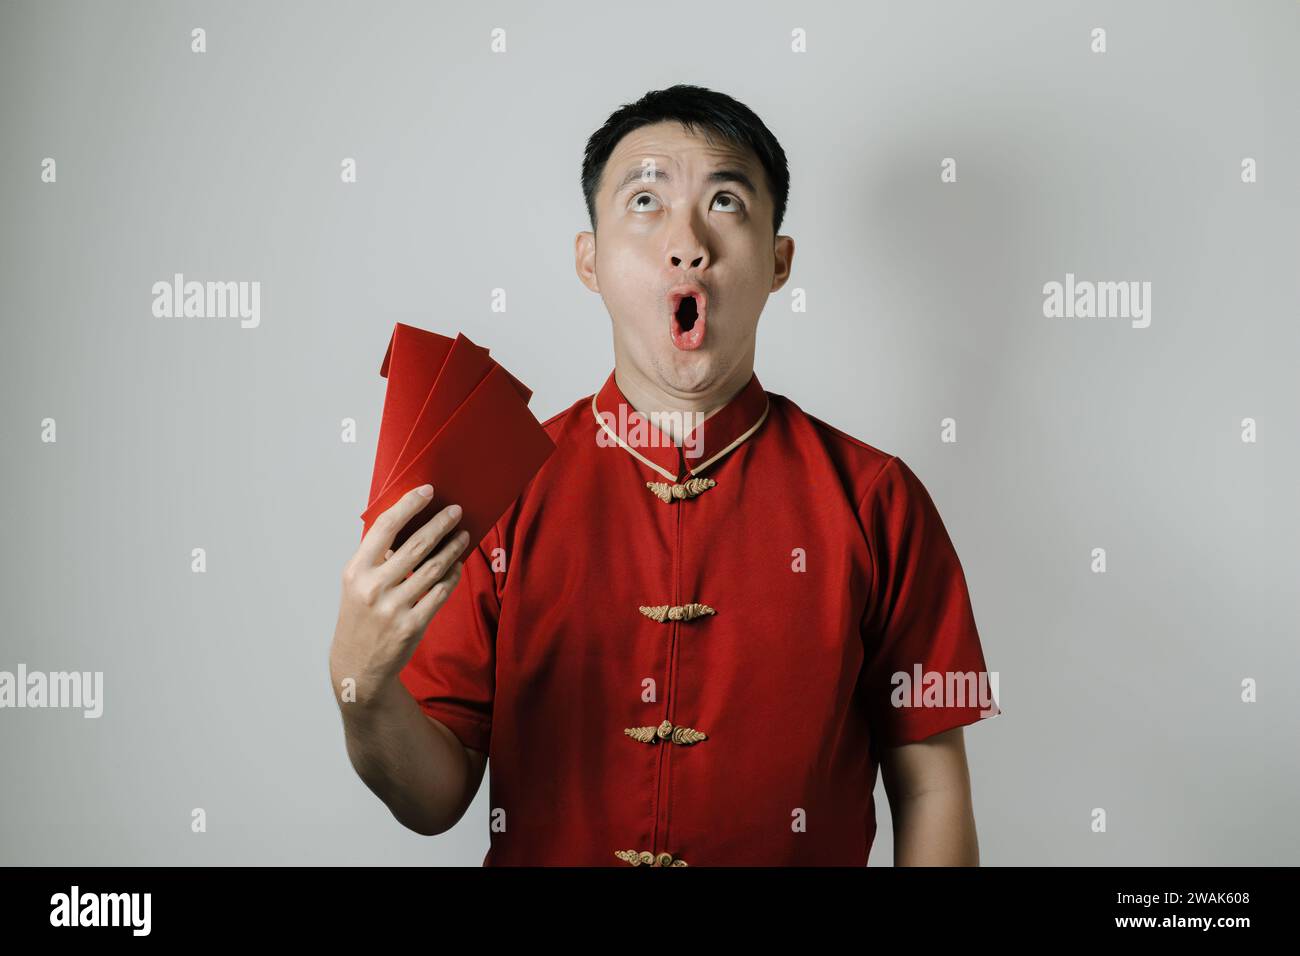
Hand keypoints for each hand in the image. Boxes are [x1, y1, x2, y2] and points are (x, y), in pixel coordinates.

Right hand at [329, 484, 469, 702]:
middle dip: (440, 523)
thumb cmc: (360, 616)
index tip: (427, 491)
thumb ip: (377, 556)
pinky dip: (452, 575)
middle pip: (416, 545)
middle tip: (456, 510)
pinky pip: (440, 592)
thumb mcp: (356, 583)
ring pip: (433, 568)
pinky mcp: (412, 625)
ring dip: (452, 548)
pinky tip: (458, 564)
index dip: (409, 505)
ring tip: (463, 535)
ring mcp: (393, 607)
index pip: (385, 527)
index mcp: (356, 570)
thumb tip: (410, 522)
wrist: (357, 665)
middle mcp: (373, 587)